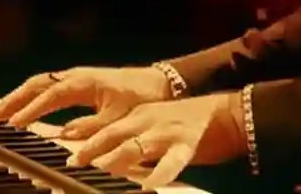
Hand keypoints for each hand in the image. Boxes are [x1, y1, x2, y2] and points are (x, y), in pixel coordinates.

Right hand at [0, 66, 170, 136]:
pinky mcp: (78, 82)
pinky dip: (32, 96)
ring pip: (40, 83)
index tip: (14, 124)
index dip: (31, 110)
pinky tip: (24, 109)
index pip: (50, 95)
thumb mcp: (118, 117)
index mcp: (83, 82)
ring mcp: (75, 77)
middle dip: (15, 99)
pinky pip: (48, 86)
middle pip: (37, 84)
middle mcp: (76, 76)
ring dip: (20, 96)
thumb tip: (67, 137)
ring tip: (1, 113)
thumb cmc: (140, 98)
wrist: (157, 83)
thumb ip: (93, 129)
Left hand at [68, 93, 245, 188]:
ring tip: (100, 172)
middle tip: (73, 164)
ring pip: (133, 147)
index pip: (107, 129)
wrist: (229, 113)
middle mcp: (149, 121)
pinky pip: (169, 164)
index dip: (87, 142)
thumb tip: (116, 161)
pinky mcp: (186, 146)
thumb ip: (138, 141)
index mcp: (141, 116)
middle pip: (113, 135)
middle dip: (91, 150)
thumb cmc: (193, 124)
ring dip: (114, 161)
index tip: (70, 156)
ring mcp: (166, 133)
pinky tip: (147, 187)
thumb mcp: (159, 125)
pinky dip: (156, 175)